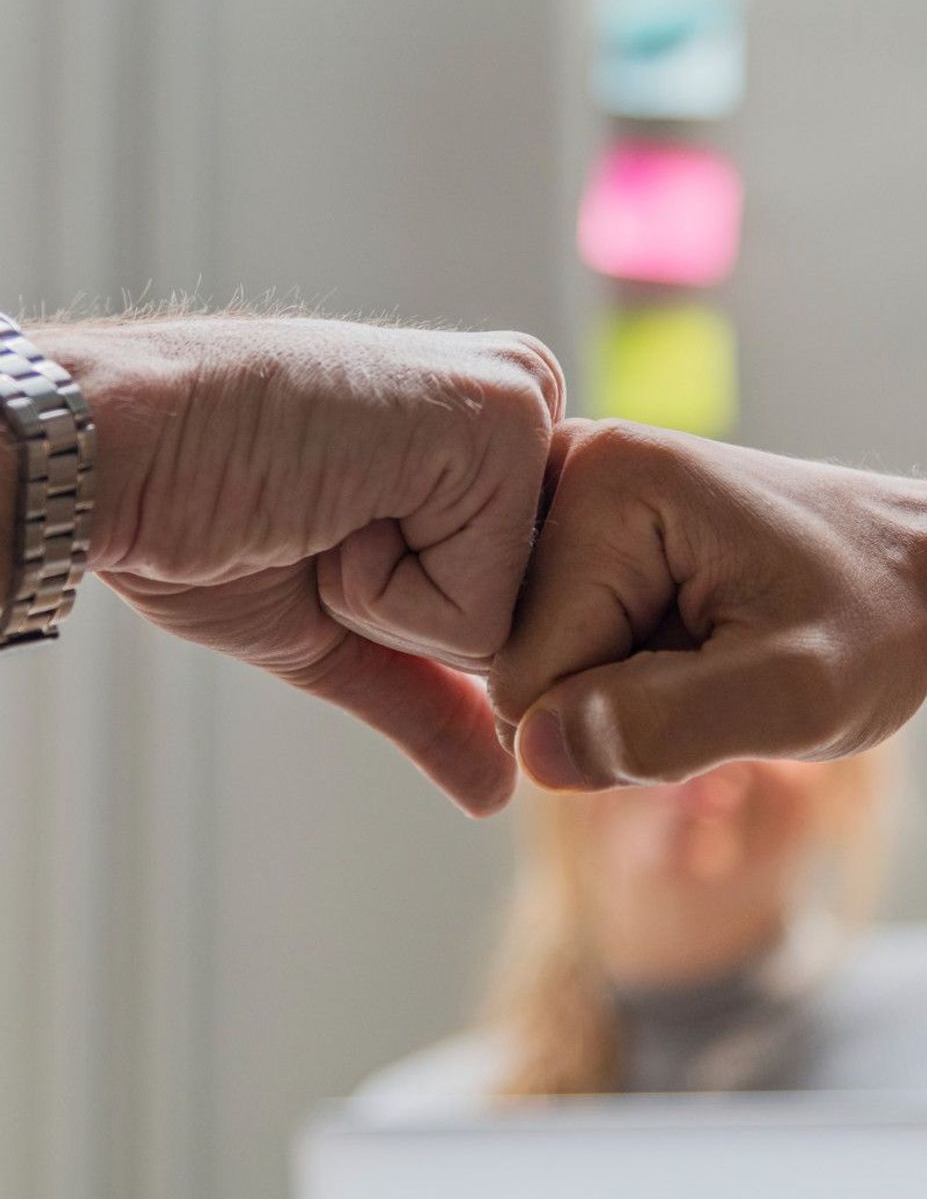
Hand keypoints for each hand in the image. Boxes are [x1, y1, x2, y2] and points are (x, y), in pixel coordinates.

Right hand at [35, 316, 563, 814]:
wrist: (118, 451)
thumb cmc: (207, 519)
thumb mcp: (337, 630)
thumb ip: (431, 700)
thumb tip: (499, 791)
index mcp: (499, 446)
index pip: (527, 616)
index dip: (418, 625)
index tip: (330, 536)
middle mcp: (534, 408)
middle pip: (536, 625)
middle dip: (415, 619)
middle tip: (327, 522)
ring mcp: (526, 407)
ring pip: (513, 625)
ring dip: (393, 605)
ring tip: (326, 509)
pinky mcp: (505, 417)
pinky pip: (483, 611)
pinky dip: (385, 594)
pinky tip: (330, 503)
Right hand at [491, 420, 926, 789]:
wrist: (919, 575)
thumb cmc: (874, 624)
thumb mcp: (795, 694)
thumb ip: (664, 725)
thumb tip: (533, 752)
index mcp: (608, 484)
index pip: (524, 671)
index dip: (608, 721)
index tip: (706, 690)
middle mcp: (573, 468)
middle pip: (517, 658)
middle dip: (607, 700)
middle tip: (710, 673)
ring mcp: (573, 493)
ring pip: (531, 655)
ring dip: (612, 686)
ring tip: (702, 653)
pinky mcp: (584, 524)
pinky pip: (552, 636)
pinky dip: (613, 665)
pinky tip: (680, 639)